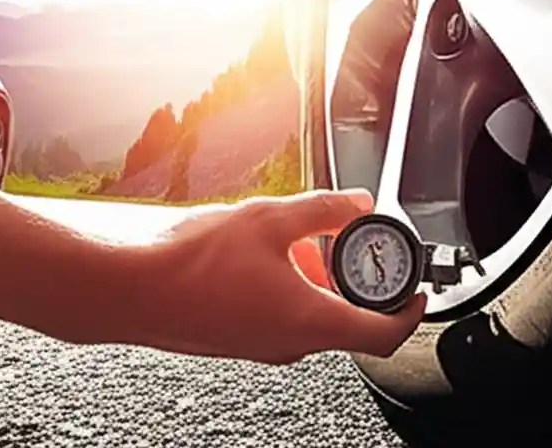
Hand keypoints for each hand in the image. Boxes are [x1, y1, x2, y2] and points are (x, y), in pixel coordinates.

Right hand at [137, 188, 425, 364]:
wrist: (132, 290)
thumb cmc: (190, 263)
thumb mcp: (269, 219)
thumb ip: (323, 210)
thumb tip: (357, 203)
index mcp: (310, 321)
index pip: (386, 335)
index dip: (412, 312)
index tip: (419, 290)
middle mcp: (291, 345)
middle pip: (350, 322)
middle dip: (356, 280)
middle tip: (350, 243)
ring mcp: (264, 347)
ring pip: (314, 318)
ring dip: (319, 282)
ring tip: (297, 241)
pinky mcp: (240, 341)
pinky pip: (283, 319)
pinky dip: (290, 290)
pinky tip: (264, 258)